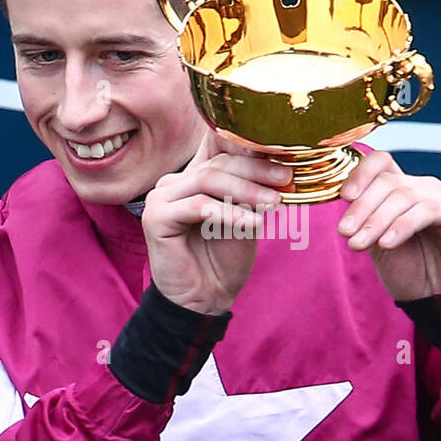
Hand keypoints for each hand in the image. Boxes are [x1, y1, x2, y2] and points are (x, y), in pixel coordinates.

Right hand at [142, 129, 292, 315]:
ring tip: (274, 203)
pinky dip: (228, 213)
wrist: (205, 299)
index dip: (248, 141)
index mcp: (195, 175)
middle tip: (285, 177)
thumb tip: (280, 161)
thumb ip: (253, 190)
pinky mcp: (155, 217)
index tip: (286, 150)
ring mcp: (162, 197)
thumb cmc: (225, 258)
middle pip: (218, 162)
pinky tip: (252, 223)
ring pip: (207, 179)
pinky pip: (197, 206)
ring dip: (245, 190)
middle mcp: (175, 181)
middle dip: (256, 169)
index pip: (218, 144)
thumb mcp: (247, 217)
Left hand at [336, 150, 440, 301]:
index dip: (361, 173)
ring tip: (359, 244)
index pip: (381, 162)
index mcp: (400, 187)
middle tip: (345, 231)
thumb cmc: (408, 265)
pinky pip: (428, 211)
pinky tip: (387, 243)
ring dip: (377, 220)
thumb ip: (362, 218)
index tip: (344, 197)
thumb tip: (343, 201)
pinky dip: (402, 226)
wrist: (435, 295)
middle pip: (388, 181)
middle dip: (362, 207)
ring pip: (405, 195)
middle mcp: (422, 187)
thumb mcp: (374, 239)